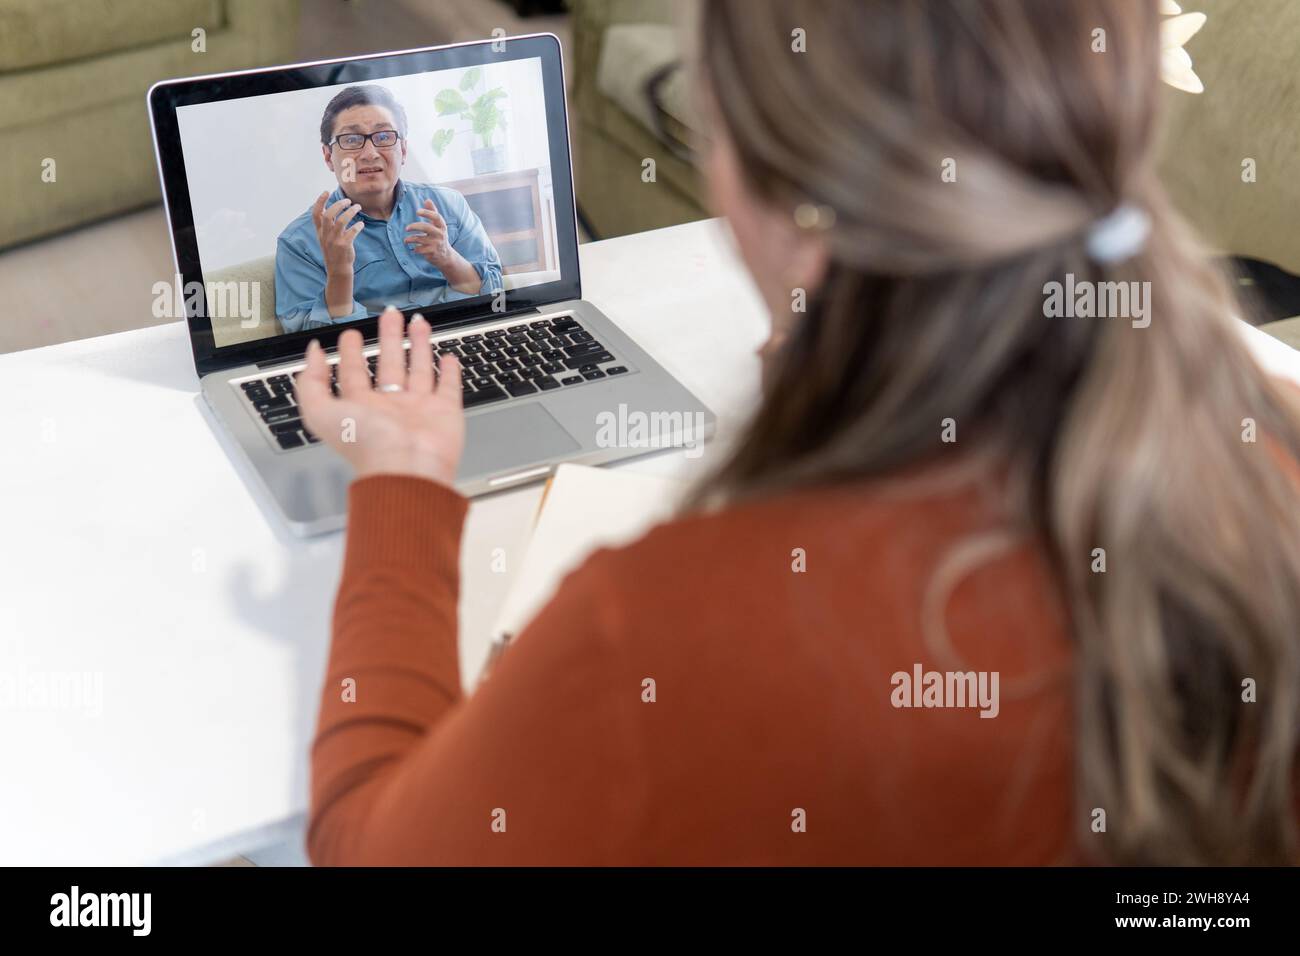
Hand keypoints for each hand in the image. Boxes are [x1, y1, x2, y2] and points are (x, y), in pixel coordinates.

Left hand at [295, 307, 464, 485]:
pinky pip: (447, 388)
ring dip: (418, 345)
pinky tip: (446, 357)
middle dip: (388, 338)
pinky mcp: (445, 412)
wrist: (408, 468)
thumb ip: (310, 383)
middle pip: (388, 364)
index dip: (351, 353)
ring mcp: (418, 409)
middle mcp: (389, 407)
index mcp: (360, 407)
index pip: (353, 374)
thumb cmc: (367, 445)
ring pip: (418, 370)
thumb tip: (311, 354)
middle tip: (389, 315)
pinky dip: (449, 372)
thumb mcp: (321, 413)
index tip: (351, 334)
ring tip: (418, 322)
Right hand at [312, 191, 363, 275]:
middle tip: (348, 200)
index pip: (316, 214)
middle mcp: (326, 235)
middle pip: (329, 215)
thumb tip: (334, 209)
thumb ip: (328, 225)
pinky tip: (361, 224)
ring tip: (358, 207)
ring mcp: (334, 240)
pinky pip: (352, 231)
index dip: (320, 201)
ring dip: (351, 211)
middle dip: (338, 204)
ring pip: (342, 221)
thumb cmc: (334, 252)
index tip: (326, 192)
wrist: (338, 270)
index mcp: (320, 232)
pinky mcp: (344, 245)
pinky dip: (358, 226)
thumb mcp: (326, 238)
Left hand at [403, 199, 452, 264]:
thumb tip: (427, 200)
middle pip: (426, 227)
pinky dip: (415, 249)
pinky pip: (419, 249)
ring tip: (406, 240)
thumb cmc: (439, 236)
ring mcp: (436, 244)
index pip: (436, 217)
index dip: (427, 213)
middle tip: (406, 228)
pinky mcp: (432, 252)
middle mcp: (440, 234)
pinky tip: (414, 248)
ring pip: (420, 239)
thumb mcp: (438, 225)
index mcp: (442, 226)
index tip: (417, 211)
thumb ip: (433, 212)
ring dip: (410, 239)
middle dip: (415, 226)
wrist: (446, 256)